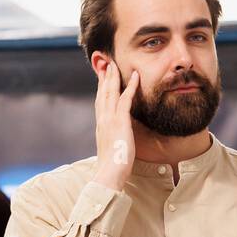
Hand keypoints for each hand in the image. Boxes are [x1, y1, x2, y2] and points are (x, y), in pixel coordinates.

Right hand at [93, 57, 138, 190]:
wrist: (109, 173)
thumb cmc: (112, 166)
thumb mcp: (111, 149)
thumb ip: (113, 139)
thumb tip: (116, 138)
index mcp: (100, 125)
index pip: (100, 101)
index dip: (101, 87)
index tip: (102, 76)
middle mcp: (102, 119)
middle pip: (102, 93)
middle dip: (104, 77)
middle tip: (105, 62)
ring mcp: (109, 119)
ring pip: (111, 92)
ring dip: (113, 76)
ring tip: (115, 63)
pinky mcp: (120, 122)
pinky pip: (125, 99)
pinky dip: (131, 86)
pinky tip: (135, 76)